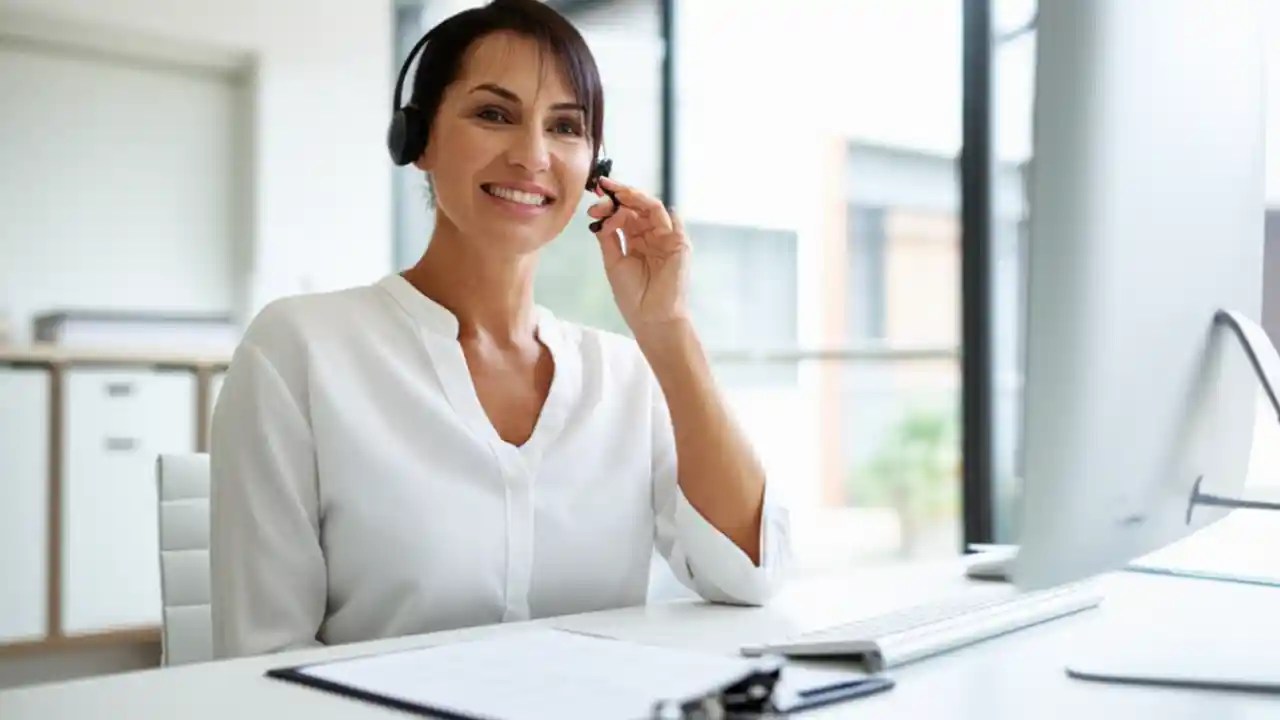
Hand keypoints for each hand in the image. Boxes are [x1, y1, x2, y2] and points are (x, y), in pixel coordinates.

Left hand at [587, 176, 691, 333]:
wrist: (650, 318)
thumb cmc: (632, 295)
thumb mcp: (613, 261)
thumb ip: (609, 235)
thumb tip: (606, 211)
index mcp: (635, 239)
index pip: (624, 213)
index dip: (609, 204)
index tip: (593, 200)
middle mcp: (651, 235)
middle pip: (637, 206)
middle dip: (621, 195)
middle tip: (604, 188)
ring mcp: (666, 238)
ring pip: (653, 208)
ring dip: (635, 198)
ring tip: (618, 194)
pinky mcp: (680, 244)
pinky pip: (671, 221)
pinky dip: (656, 210)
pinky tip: (640, 204)